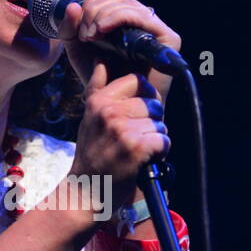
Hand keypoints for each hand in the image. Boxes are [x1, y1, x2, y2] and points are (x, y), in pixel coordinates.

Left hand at [57, 0, 181, 107]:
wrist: (119, 106)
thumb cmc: (102, 80)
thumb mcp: (78, 50)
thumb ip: (70, 28)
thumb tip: (73, 4)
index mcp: (126, 20)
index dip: (91, 4)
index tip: (79, 29)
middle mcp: (143, 21)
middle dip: (94, 10)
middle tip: (84, 34)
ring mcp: (157, 28)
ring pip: (126, 3)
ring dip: (102, 15)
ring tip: (90, 37)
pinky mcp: (168, 37)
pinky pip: (139, 15)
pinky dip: (116, 18)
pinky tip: (100, 32)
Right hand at [67, 51, 171, 223]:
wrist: (86, 191)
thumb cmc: (91, 155)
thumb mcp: (88, 117)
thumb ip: (97, 88)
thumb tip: (101, 60)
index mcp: (99, 100)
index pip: (136, 80)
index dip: (144, 97)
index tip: (137, 115)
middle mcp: (109, 111)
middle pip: (152, 102)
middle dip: (152, 120)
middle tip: (135, 138)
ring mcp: (122, 129)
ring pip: (160, 122)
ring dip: (155, 138)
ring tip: (137, 151)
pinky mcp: (136, 147)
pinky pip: (163, 139)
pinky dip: (159, 152)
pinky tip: (144, 160)